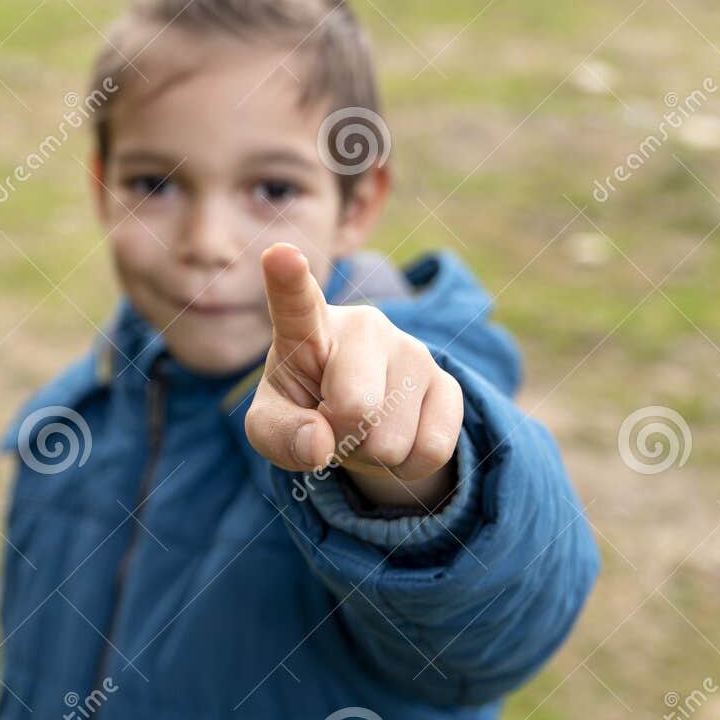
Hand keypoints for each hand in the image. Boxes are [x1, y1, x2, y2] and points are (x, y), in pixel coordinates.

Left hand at [245, 243, 463, 509]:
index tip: (280, 253)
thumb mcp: (270, 426)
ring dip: (373, 454)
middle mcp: (364, 326)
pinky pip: (431, 449)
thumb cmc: (303, 409)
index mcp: (307, 326)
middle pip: (356, 407)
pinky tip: (397, 438)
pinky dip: (407, 466)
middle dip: (343, 436)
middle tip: (334, 422)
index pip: (295, 300)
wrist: (357, 421)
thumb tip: (320, 445)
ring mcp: (412, 350)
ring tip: (364, 428)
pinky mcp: (448, 383)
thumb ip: (279, 435)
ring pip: (393, 440)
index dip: (288, 279)